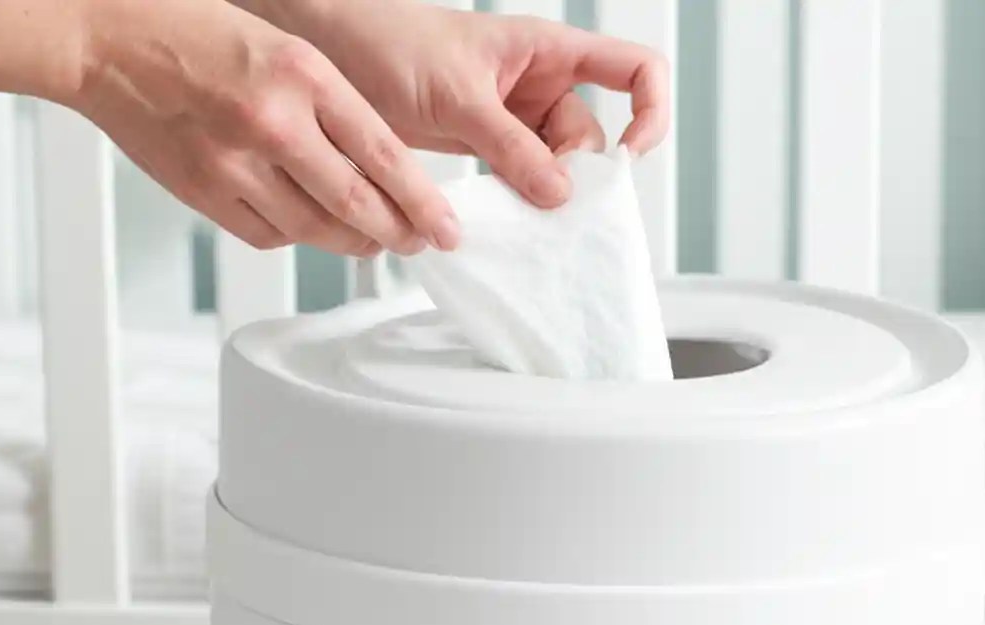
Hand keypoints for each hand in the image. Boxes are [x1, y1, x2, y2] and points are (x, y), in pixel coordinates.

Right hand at [77, 0, 458, 255]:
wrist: (109, 41)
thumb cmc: (200, 36)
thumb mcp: (288, 51)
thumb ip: (334, 107)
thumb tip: (381, 168)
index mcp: (303, 76)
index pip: (384, 156)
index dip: (423, 203)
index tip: (446, 229)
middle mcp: (272, 122)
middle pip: (356, 204)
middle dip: (399, 233)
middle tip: (421, 242)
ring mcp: (233, 163)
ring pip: (314, 229)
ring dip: (353, 242)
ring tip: (375, 241)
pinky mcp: (202, 193)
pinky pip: (268, 235)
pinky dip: (298, 237)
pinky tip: (311, 227)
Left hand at [249, 0, 669, 219]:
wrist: (333, 52)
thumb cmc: (392, 45)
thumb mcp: (457, 96)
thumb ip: (509, 146)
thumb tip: (562, 194)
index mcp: (550, 52)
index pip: (635, 70)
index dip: (650, 112)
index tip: (631, 156)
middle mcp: (542, 85)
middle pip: (593, 138)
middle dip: (578, 176)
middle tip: (548, 208)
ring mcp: (516, 118)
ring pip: (556, 167)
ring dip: (544, 195)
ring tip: (519, 219)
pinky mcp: (488, 146)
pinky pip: (521, 178)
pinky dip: (518, 201)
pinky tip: (502, 219)